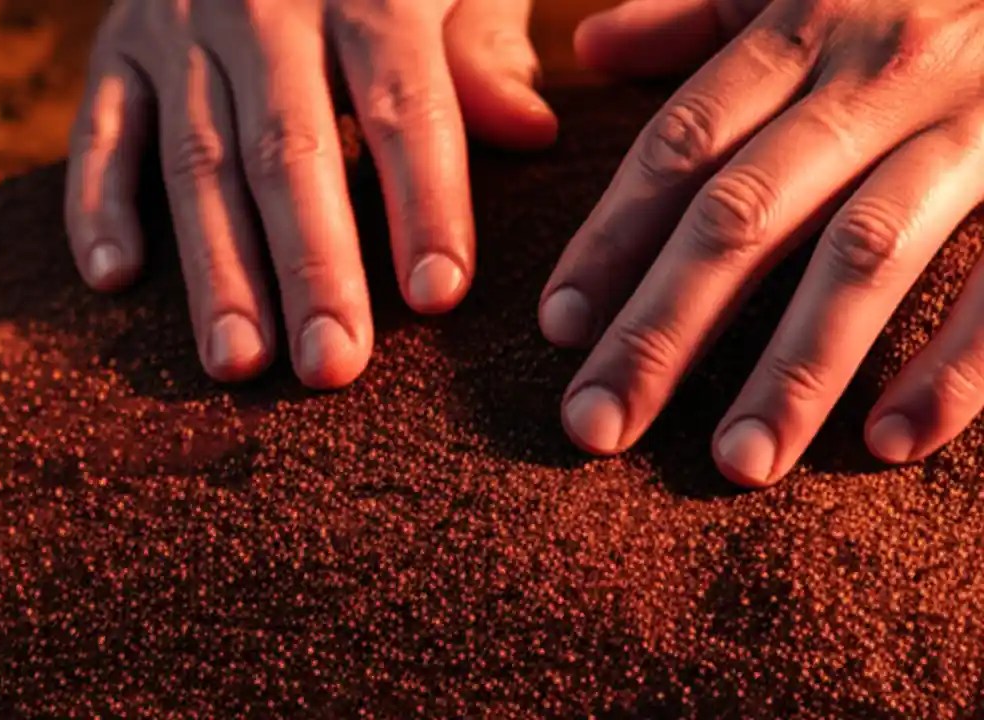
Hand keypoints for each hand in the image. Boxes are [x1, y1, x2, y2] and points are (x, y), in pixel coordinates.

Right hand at [67, 0, 556, 388]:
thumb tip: (531, 132)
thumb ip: (486, 42)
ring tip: (237, 362)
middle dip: (312, 264)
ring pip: (197, 158)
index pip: (403, 105)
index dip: (423, 200)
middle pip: (291, 149)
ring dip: (216, 265)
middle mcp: (265, 3)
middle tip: (332, 367)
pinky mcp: (118, 46)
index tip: (438, 297)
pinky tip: (112, 282)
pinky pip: (98, 130)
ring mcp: (180, 25)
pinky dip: (98, 203)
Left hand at [541, 0, 983, 485]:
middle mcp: (879, 76)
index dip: (611, 239)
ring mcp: (975, 126)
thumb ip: (696, 15)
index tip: (558, 330)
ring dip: (794, 369)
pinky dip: (956, 365)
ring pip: (861, 256)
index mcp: (806, 27)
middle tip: (596, 428)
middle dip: (662, 329)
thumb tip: (589, 47)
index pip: (679, 148)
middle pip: (742, 216)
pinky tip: (891, 441)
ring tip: (737, 464)